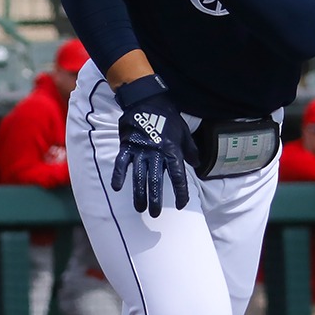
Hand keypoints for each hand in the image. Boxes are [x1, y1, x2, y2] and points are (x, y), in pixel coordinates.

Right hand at [109, 75, 195, 216]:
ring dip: (138, 194)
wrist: (147, 100)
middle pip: (155, 181)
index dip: (181, 192)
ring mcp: (140, 150)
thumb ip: (191, 150)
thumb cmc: (168, 117)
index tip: (182, 204)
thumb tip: (197, 164)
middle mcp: (156, 153)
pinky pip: (122, 163)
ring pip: (139, 176)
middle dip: (155, 199)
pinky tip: (117, 188)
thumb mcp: (184, 133)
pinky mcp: (127, 146)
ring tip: (139, 208)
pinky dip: (119, 175)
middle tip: (155, 214)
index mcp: (172, 151)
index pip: (178, 176)